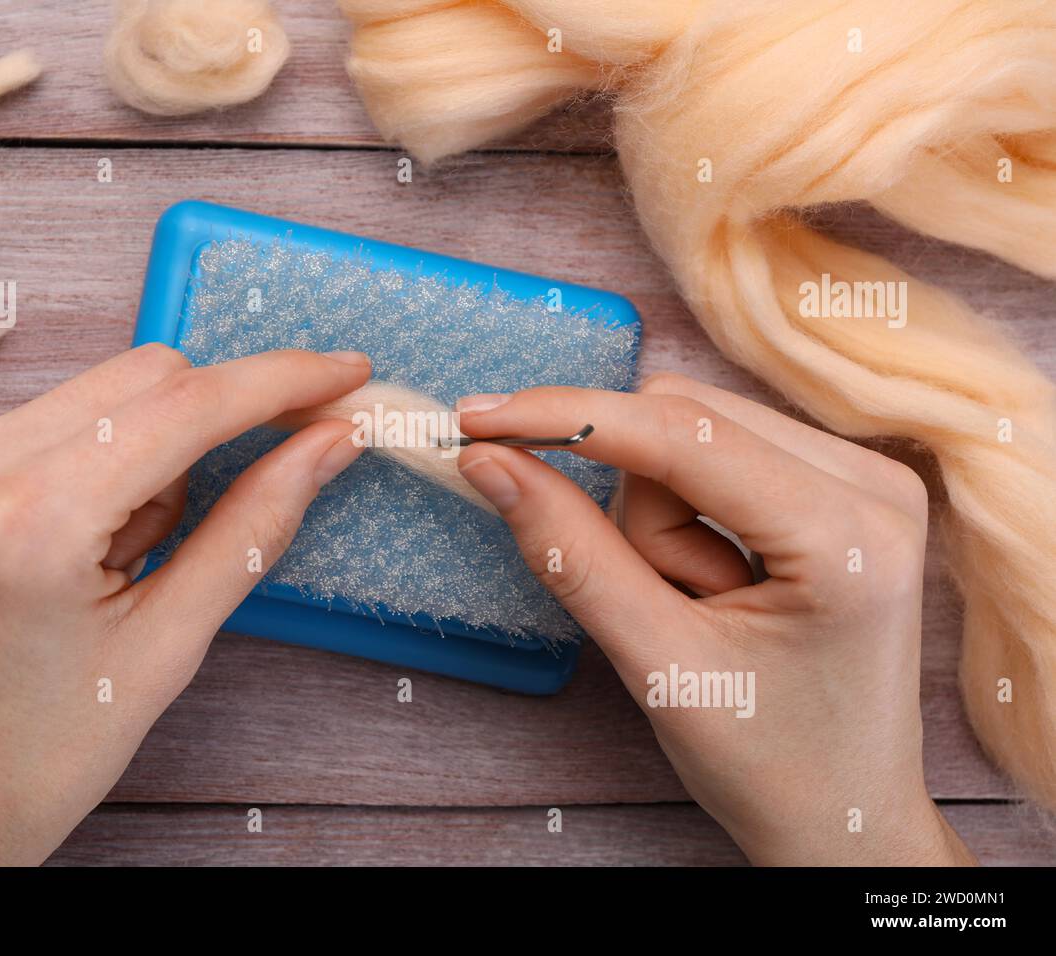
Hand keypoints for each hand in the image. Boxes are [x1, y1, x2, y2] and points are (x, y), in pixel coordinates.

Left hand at [0, 345, 370, 865]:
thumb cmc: (33, 758)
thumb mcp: (167, 648)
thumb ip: (254, 526)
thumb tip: (327, 444)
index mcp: (27, 522)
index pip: (187, 405)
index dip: (282, 382)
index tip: (345, 374)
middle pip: (145, 377)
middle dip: (218, 420)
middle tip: (269, 471)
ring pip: (98, 394)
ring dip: (152, 451)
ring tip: (132, 557)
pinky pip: (44, 421)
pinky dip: (95, 462)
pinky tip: (88, 543)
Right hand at [455, 373, 975, 865]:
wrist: (844, 815)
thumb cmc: (767, 761)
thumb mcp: (658, 664)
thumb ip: (572, 555)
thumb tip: (491, 462)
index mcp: (848, 538)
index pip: (680, 434)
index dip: (567, 418)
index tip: (476, 418)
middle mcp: (876, 483)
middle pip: (685, 423)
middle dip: (636, 508)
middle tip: (659, 600)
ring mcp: (869, 478)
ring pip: (695, 431)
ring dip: (660, 516)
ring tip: (700, 606)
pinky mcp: (848, 485)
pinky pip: (722, 450)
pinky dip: (687, 511)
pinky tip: (718, 583)